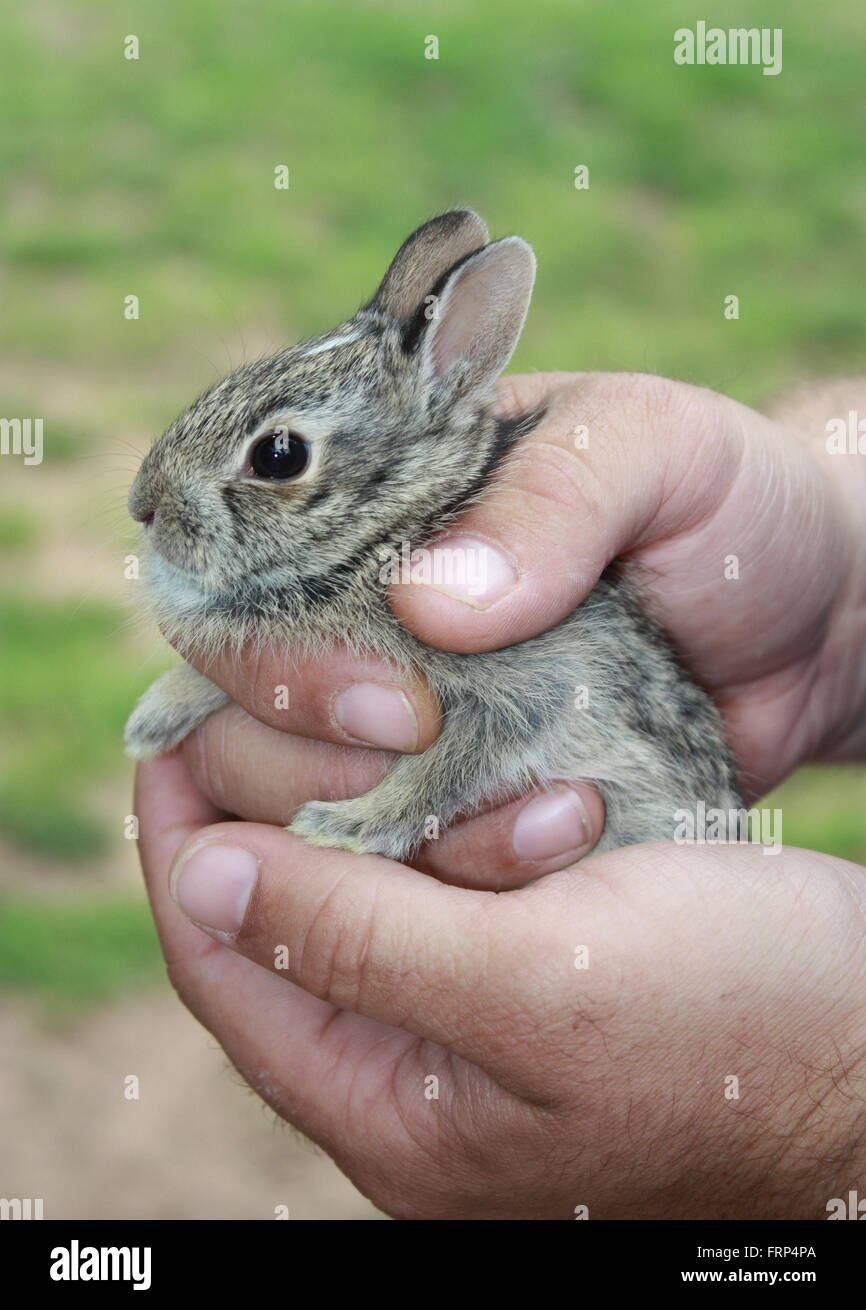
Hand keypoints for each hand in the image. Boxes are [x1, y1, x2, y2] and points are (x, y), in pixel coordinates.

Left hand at [136, 752, 865, 1219]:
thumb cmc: (742, 1028)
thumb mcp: (541, 984)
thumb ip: (359, 941)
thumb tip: (201, 877)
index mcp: (393, 1108)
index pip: (223, 961)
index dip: (182, 840)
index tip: (173, 724)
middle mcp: (419, 1080)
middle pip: (292, 922)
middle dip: (318, 811)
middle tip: (363, 719)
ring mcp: (480, 1033)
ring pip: (380, 894)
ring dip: (411, 810)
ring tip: (471, 754)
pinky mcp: (539, 982)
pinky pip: (457, 889)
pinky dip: (471, 822)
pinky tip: (524, 782)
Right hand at [179, 371, 865, 853]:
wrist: (820, 625)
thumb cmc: (730, 508)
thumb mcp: (655, 451)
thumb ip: (550, 498)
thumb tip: (426, 603)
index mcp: (375, 501)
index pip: (237, 566)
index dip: (264, 645)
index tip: (390, 697)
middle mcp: (364, 610)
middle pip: (233, 694)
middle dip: (307, 741)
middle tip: (430, 736)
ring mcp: (406, 710)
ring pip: (294, 789)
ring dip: (385, 818)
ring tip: (542, 809)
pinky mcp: (459, 790)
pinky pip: (393, 847)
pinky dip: (448, 865)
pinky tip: (554, 838)